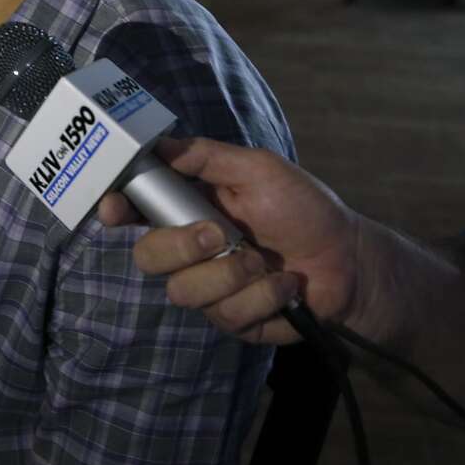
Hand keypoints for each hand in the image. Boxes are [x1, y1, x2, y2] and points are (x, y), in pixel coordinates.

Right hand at [113, 137, 363, 344]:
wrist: (350, 262)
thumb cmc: (304, 209)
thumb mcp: (259, 169)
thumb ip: (206, 156)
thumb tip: (159, 144)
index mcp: (188, 209)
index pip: (135, 210)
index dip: (116, 210)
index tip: (114, 209)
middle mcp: (189, 251)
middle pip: (148, 257)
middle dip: (180, 247)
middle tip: (220, 235)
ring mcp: (208, 288)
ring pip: (183, 291)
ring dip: (231, 275)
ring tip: (265, 261)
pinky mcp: (232, 320)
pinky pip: (226, 315)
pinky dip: (262, 296)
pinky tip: (285, 286)